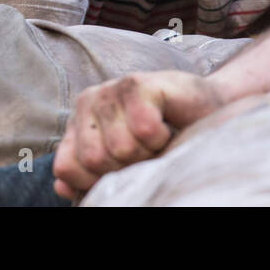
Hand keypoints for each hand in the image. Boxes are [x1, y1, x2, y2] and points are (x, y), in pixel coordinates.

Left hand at [52, 70, 228, 200]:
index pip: (66, 167)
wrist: (207, 110)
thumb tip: (61, 186)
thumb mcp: (124, 165)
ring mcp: (109, 89)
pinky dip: (161, 137)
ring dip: (148, 152)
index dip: (97, 181)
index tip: (124, 168)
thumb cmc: (165, 140)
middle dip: (128, 166)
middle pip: (94, 160)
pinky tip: (166, 123)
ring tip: (157, 137)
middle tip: (146, 150)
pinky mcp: (135, 83)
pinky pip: (144, 129)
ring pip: (120, 148)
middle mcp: (88, 102)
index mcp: (78, 124)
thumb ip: (91, 176)